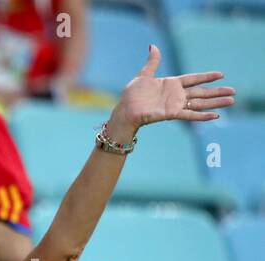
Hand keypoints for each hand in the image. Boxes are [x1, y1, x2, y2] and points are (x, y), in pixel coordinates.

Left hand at [110, 45, 234, 139]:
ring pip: (200, 103)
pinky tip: (215, 116)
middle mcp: (176, 95)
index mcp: (171, 84)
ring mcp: (175, 105)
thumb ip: (153, 62)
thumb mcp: (144, 75)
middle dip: (217, 92)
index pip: (194, 79)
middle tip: (233, 91)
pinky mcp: (172, 113)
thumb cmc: (132, 95)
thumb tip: (153, 46)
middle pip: (202, 92)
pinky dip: (203, 116)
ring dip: (216, 103)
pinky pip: (190, 115)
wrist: (125, 110)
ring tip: (231, 101)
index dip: (207, 77)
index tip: (221, 75)